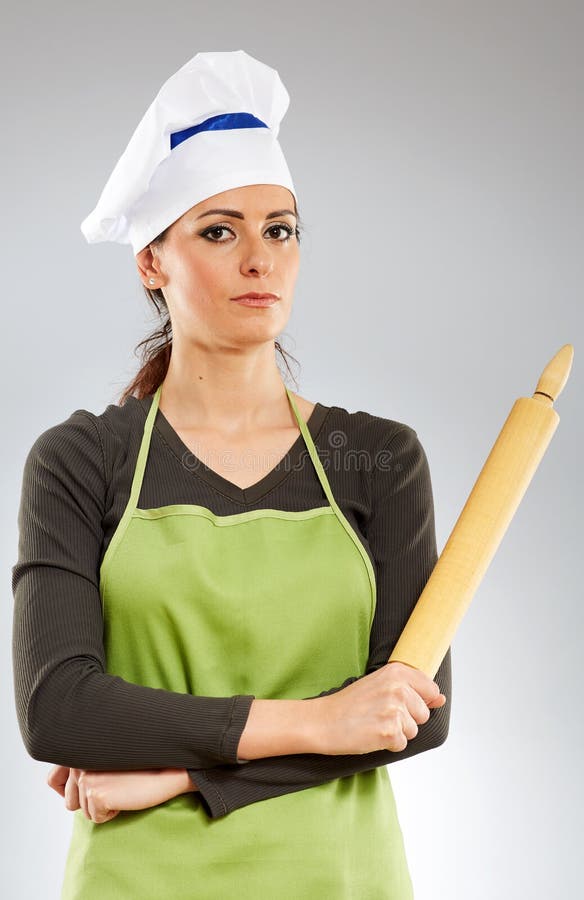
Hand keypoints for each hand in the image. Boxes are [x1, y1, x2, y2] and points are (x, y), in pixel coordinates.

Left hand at [46, 766, 196, 823]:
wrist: (169, 768)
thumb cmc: (145, 764)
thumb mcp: (110, 759)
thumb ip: (87, 764)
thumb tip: (68, 789)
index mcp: (80, 748)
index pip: (53, 779)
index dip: (69, 790)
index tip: (92, 788)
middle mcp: (78, 760)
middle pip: (70, 800)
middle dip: (93, 800)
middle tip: (117, 786)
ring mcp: (85, 776)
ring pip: (85, 810)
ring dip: (105, 806)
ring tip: (124, 788)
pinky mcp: (95, 794)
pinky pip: (96, 818)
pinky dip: (112, 813)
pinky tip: (127, 796)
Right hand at [315, 661, 446, 754]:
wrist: (322, 721)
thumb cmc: (350, 704)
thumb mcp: (381, 685)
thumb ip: (413, 689)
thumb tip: (441, 699)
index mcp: (397, 672)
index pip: (430, 689)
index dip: (417, 701)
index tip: (397, 702)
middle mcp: (398, 688)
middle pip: (423, 713)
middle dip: (406, 719)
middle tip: (380, 714)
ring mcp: (394, 710)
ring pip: (413, 730)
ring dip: (396, 732)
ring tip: (374, 723)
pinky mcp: (389, 732)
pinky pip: (401, 745)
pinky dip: (388, 745)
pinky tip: (371, 734)